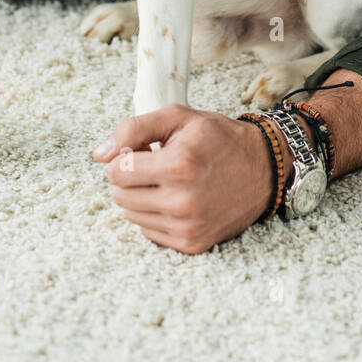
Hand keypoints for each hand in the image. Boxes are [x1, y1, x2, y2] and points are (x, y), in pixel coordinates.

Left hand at [92, 105, 287, 252]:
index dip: (125, 157)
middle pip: (119, 195)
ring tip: (167, 181)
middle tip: (156, 165)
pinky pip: (148, 232)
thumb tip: (98, 154)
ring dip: (141, 197)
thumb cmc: (218, 139)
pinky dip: (155, 215)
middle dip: (130, 178)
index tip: (144, 150)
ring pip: (131, 215)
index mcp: (178, 165)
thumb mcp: (179, 118)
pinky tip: (176, 199)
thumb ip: (133, 128)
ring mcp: (187, 227)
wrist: (263, 169)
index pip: (116, 171)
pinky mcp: (192, 244)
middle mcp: (182, 201)